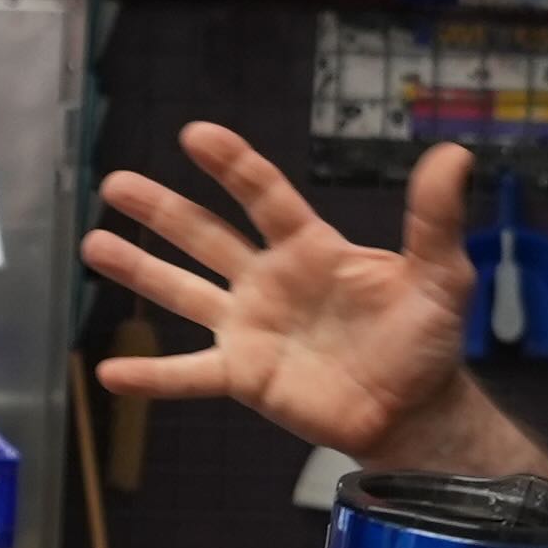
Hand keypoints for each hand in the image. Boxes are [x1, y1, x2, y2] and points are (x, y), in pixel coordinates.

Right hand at [84, 128, 480, 463]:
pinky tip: (109, 374)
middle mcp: (268, 281)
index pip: (263, 196)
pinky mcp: (244, 377)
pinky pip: (188, 375)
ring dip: (138, 270)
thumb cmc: (427, 340)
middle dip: (160, 210)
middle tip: (115, 184)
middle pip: (204, 235)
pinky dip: (150, 376)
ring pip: (182, 293)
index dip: (231, 165)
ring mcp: (250, 328)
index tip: (196, 136)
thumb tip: (454, 153)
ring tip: (93, 245)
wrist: (417, 410)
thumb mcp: (441, 274)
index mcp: (309, 248)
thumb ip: (436, 217)